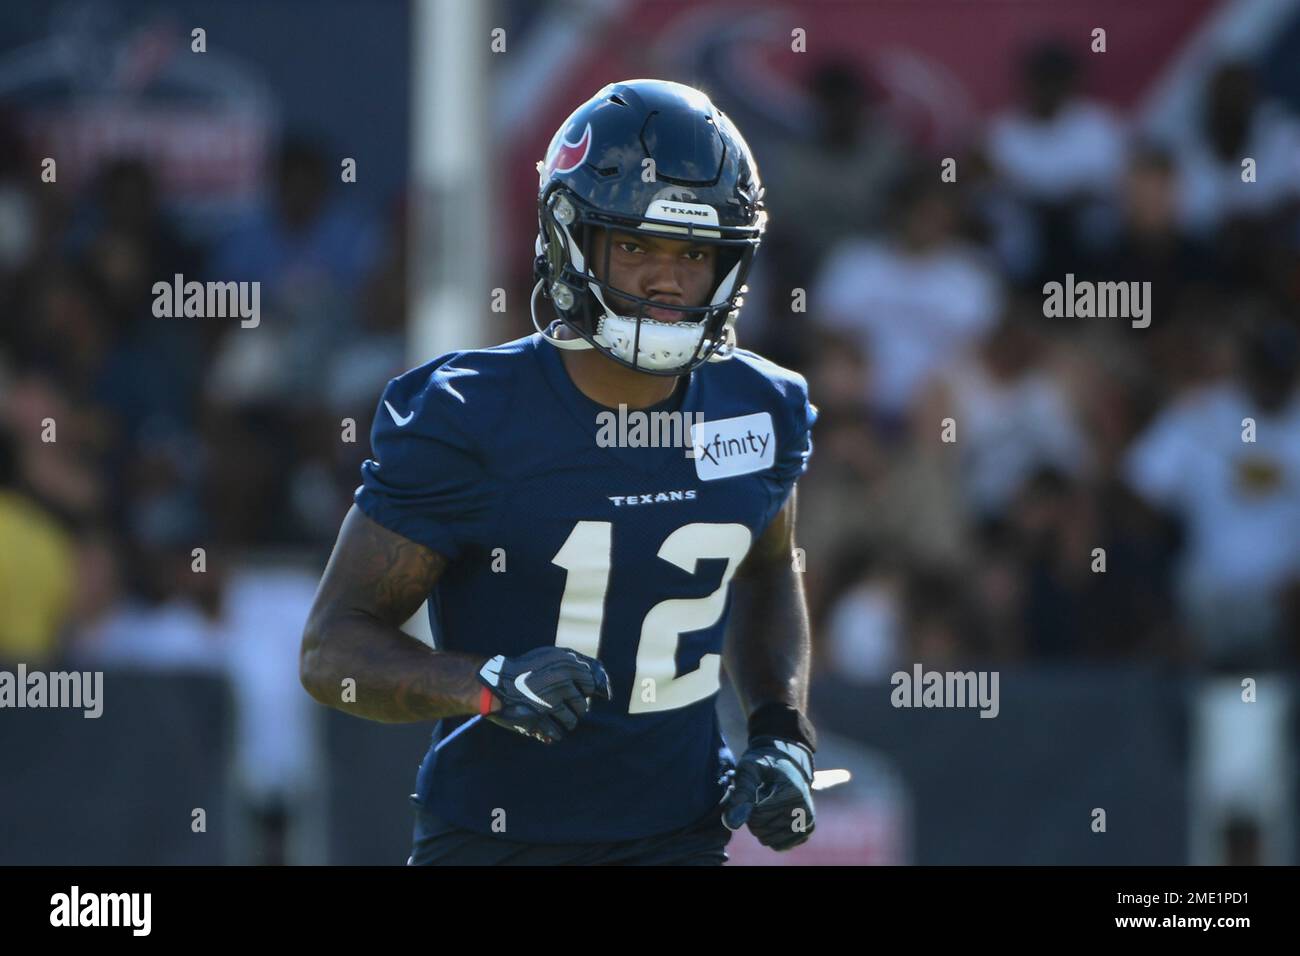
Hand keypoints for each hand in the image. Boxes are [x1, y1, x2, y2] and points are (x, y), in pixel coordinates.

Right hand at [477, 646, 610, 743]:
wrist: (495, 682)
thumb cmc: (528, 668)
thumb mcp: (555, 656)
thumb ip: (582, 665)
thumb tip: (604, 690)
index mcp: (567, 665)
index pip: (591, 686)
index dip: (580, 689)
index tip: (568, 689)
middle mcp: (561, 683)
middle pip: (582, 707)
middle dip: (571, 707)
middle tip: (552, 700)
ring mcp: (550, 704)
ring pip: (572, 723)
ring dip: (562, 721)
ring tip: (544, 711)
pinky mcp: (538, 721)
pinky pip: (557, 735)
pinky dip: (551, 732)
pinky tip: (540, 722)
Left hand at [720, 737, 814, 849]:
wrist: (789, 763)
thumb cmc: (766, 763)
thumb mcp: (750, 768)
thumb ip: (741, 792)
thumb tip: (731, 823)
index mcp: (793, 794)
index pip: (757, 815)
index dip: (747, 804)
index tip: (752, 789)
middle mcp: (804, 812)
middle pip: (761, 829)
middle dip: (752, 815)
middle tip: (758, 796)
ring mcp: (806, 825)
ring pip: (767, 839)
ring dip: (761, 824)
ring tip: (767, 804)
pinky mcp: (804, 833)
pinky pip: (777, 845)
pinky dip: (770, 833)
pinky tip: (773, 815)